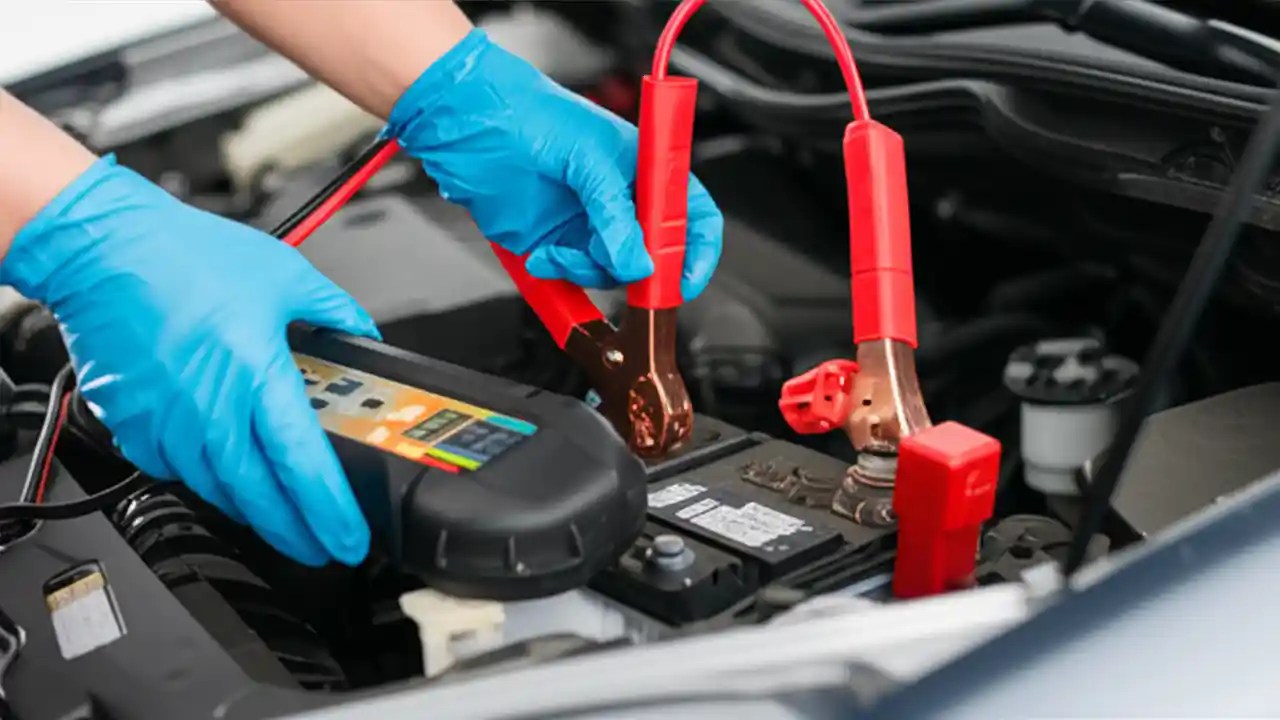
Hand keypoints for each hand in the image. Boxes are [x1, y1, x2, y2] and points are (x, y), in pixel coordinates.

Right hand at [0, 157, 375, 566]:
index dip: (331, 513)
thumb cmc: (185, 256)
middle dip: (298, 533)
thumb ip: (334, 311)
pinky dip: (205, 480)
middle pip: (262, 499)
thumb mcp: (286, 274)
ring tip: (280, 518)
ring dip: (254, 512)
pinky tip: (224, 476)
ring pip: (219, 492)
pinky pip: (174, 471)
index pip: (304, 466)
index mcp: (256, 376)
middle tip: (321, 547)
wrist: (103, 250)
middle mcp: (211, 412)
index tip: (349, 539)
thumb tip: (361, 334)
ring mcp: (167, 425)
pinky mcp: (133, 427)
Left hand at [388, 29, 723, 298]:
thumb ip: (613, 214)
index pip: (692, 215)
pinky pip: (576, 277)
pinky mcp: (560, 244)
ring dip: (590, 269)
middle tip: (621, 272)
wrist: (467, 123)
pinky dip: (563, 274)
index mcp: (644, 169)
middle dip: (642, 271)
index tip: (684, 279)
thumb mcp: (585, 157)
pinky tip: (545, 256)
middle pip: (656, 254)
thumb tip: (638, 262)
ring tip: (562, 251)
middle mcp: (622, 200)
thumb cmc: (528, 114)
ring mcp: (591, 225)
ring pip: (614, 272)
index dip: (696, 250)